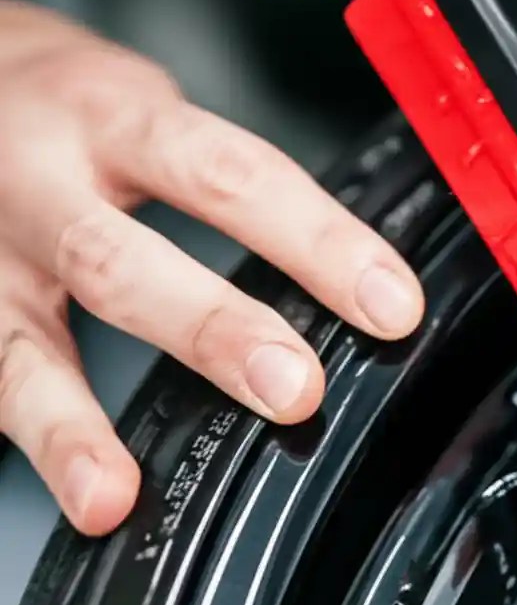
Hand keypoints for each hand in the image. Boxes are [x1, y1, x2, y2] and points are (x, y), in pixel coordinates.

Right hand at [0, 0, 424, 535]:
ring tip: (110, 494)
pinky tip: (75, 493)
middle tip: (293, 389)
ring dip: (70, 425)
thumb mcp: (155, 113)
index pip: (232, 177)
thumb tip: (357, 280)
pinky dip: (33, 440)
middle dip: (210, 331)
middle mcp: (36, 181)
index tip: (391, 305)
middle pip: (118, 261)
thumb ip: (231, 187)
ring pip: (16, 344)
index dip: (318, 243)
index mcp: (115, 117)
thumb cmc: (76, 110)